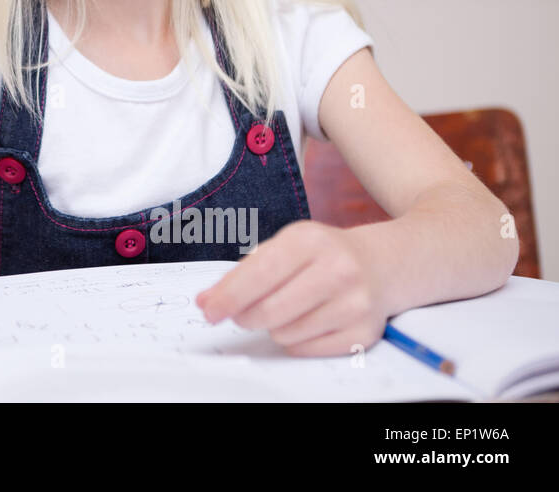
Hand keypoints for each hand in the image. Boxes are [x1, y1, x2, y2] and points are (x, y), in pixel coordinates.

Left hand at [193, 221, 386, 356]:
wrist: (382, 264)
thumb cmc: (322, 254)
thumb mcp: (286, 246)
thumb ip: (244, 272)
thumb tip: (207, 300)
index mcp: (310, 240)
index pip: (258, 274)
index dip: (228, 296)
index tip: (208, 310)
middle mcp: (338, 269)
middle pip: (270, 310)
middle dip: (245, 316)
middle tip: (241, 314)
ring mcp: (355, 302)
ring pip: (286, 333)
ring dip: (274, 326)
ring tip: (288, 307)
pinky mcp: (365, 332)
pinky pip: (307, 349)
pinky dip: (296, 340)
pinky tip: (307, 319)